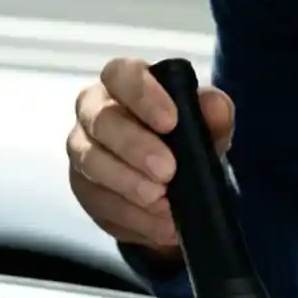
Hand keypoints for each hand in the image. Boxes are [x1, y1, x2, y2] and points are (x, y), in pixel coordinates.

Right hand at [67, 57, 234, 260]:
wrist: (175, 182)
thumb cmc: (185, 138)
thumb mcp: (209, 125)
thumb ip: (214, 112)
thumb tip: (215, 106)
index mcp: (123, 82)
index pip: (120, 74)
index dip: (142, 95)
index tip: (170, 121)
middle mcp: (93, 110)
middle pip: (101, 120)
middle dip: (134, 146)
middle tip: (167, 171)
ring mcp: (83, 149)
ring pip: (91, 162)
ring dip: (128, 184)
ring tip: (162, 202)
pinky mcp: (83, 188)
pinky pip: (99, 201)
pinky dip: (132, 215)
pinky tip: (159, 222)